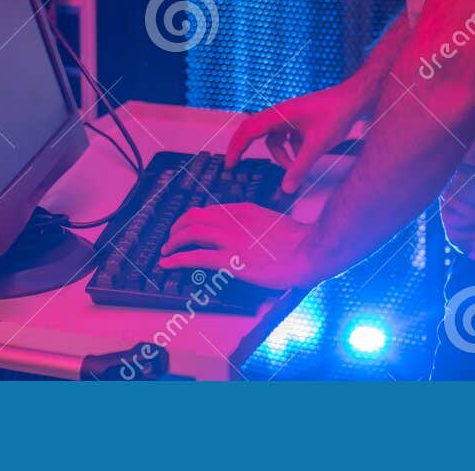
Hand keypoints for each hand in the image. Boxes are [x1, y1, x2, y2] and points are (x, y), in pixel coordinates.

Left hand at [156, 202, 326, 290]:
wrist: (308, 250)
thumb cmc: (298, 240)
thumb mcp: (273, 223)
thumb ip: (257, 227)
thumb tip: (251, 240)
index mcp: (243, 210)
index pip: (210, 211)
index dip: (194, 219)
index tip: (188, 227)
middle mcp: (232, 220)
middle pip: (194, 217)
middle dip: (178, 227)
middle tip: (171, 237)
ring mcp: (229, 240)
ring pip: (190, 234)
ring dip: (173, 241)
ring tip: (165, 250)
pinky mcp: (229, 260)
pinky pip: (195, 257)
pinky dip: (177, 259)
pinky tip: (168, 263)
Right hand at [226, 79, 367, 193]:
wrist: (356, 99)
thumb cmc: (337, 114)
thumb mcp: (317, 146)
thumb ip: (300, 168)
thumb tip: (286, 188)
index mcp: (279, 114)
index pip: (248, 131)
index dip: (236, 148)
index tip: (230, 165)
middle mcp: (281, 113)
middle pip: (255, 133)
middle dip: (246, 149)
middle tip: (236, 166)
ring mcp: (291, 116)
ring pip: (275, 139)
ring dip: (281, 155)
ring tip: (296, 167)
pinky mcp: (300, 120)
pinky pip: (288, 138)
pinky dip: (293, 150)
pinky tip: (306, 156)